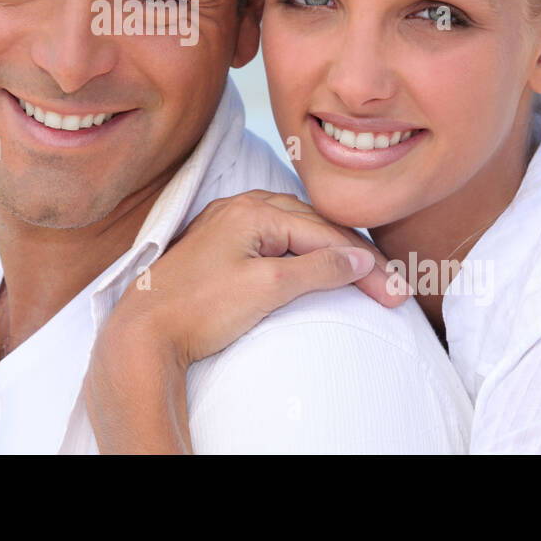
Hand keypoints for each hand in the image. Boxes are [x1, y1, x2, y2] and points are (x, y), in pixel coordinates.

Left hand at [107, 189, 407, 366]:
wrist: (143, 333)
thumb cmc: (199, 309)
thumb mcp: (267, 287)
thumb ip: (317, 268)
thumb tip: (358, 259)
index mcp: (252, 209)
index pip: (326, 233)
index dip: (366, 264)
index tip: (396, 293)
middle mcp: (239, 207)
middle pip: (313, 225)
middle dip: (354, 255)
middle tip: (390, 287)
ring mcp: (226, 224)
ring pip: (294, 229)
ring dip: (329, 250)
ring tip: (362, 275)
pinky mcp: (218, 246)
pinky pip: (273, 238)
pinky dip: (302, 251)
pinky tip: (314, 263)